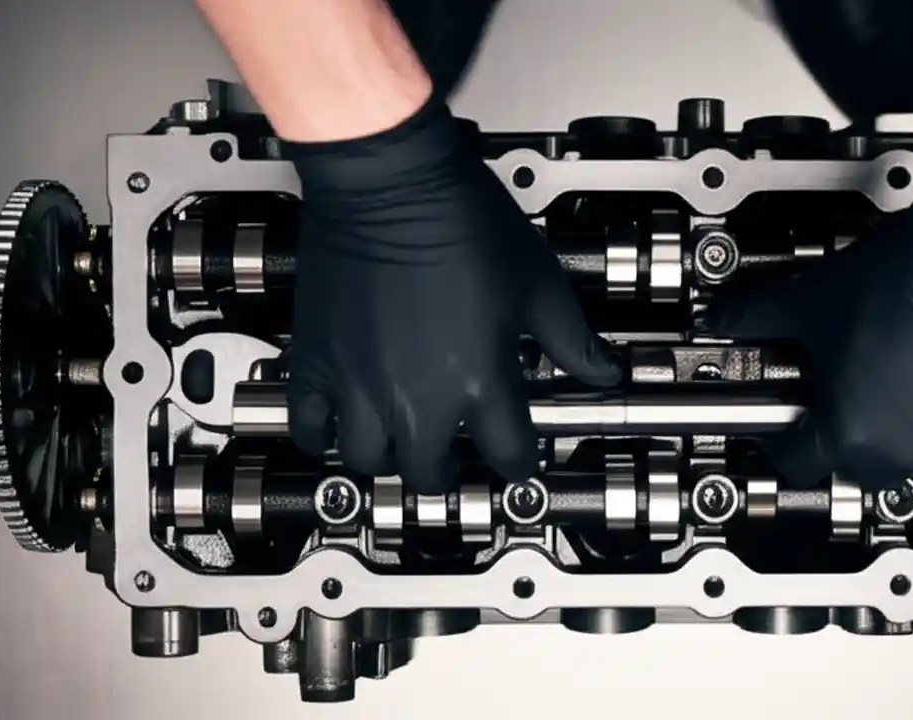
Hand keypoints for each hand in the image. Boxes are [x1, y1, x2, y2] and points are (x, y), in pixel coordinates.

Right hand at [283, 101, 619, 493]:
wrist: (389, 183)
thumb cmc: (458, 222)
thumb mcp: (538, 284)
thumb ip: (572, 339)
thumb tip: (604, 370)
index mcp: (479, 382)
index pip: (509, 457)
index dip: (520, 462)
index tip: (518, 455)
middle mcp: (418, 397)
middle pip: (431, 473)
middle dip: (448, 468)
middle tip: (454, 451)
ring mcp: (362, 385)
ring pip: (370, 462)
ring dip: (389, 458)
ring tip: (400, 441)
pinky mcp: (317, 363)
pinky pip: (308, 427)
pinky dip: (321, 437)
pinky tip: (335, 429)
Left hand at [705, 177, 912, 489]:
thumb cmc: (906, 277)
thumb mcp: (808, 299)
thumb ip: (754, 318)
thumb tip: (721, 319)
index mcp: (853, 435)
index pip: (797, 463)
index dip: (783, 438)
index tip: (785, 425)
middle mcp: (910, 452)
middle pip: (857, 463)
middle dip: (843, 431)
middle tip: (841, 390)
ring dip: (901, 424)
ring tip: (896, 372)